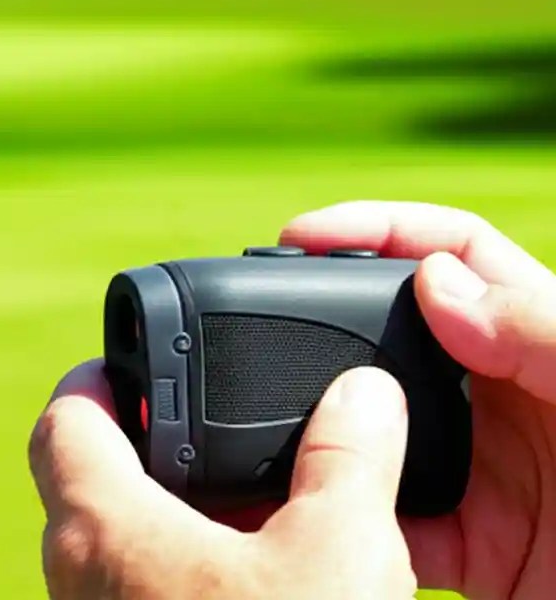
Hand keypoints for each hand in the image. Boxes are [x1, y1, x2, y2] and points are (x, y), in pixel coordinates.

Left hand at [29, 360, 417, 597]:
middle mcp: (75, 576)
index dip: (101, 379)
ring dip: (169, 517)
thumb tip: (362, 399)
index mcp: (101, 524)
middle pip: (85, 480)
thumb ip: (348, 461)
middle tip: (211, 433)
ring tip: (248, 510)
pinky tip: (251, 585)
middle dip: (146, 450)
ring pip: (112, 545)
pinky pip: (135, 594)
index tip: (142, 365)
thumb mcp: (338, 554)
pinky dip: (180, 572)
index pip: (65, 418)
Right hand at [279, 201, 555, 598]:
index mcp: (549, 342)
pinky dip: (337, 514)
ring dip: (321, 422)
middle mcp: (506, 398)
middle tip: (253, 325)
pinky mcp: (467, 547)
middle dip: (323, 322)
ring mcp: (482, 473)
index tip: (299, 238)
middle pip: (394, 335)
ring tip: (258, 416)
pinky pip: (380, 517)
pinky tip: (305, 509)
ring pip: (374, 428)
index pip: (453, 256)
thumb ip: (547, 333)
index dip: (378, 230)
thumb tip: (436, 284)